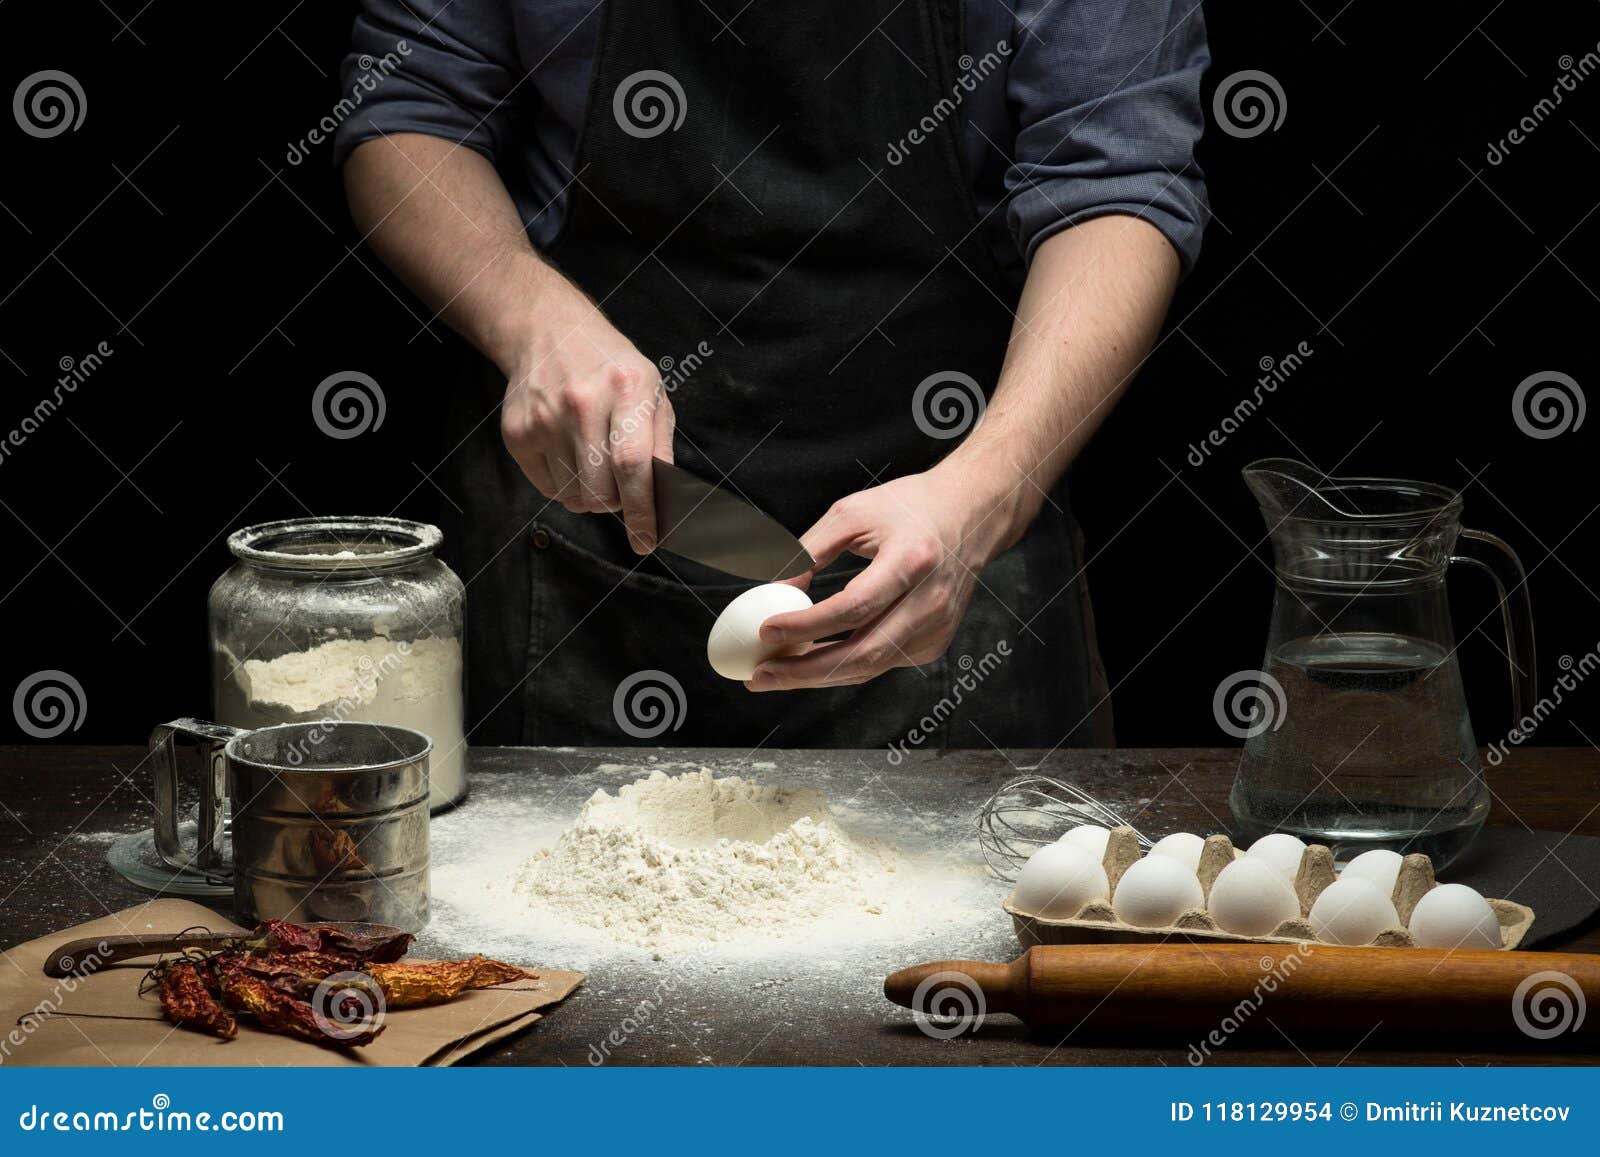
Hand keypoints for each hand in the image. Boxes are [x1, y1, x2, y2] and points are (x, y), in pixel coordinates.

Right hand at [500, 290, 673, 552]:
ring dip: (591, 494)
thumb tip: (666, 501)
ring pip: (575, 497)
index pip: (633, 465)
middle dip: (617, 503)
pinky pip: (549, 489)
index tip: (647, 541)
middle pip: (602, 490)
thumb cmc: (611, 368)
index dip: (642, 511)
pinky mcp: (518, 433)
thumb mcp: (651, 391)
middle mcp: (582, 403)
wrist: (548, 331)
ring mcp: (545, 418)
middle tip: (620, 485)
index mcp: (627, 388)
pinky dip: (565, 485)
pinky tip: (568, 451)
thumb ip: (660, 444)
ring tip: (592, 458)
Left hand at [747, 458, 1030, 689]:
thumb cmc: (908, 507)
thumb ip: (809, 551)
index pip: (855, 606)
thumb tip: (773, 592)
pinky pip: (880, 663)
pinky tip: (811, 658)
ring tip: (774, 672)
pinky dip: (842, 666)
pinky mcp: (935, 642)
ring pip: (869, 668)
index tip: (766, 631)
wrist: (971, 514)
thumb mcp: (852, 513)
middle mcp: (931, 601)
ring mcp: (937, 628)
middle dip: (805, 670)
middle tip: (761, 674)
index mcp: (913, 560)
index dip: (807, 625)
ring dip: (817, 675)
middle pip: (863, 653)